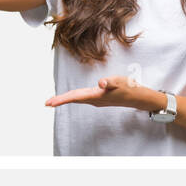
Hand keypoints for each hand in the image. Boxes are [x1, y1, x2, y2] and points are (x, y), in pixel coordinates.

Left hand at [46, 77, 160, 111]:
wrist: (138, 97)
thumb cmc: (129, 88)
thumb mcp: (120, 82)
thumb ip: (111, 82)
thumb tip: (101, 83)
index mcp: (96, 96)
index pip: (75, 97)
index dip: (62, 99)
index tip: (50, 103)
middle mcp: (94, 99)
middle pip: (74, 99)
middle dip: (60, 101)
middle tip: (46, 103)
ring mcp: (96, 99)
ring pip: (77, 99)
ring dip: (65, 99)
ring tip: (53, 101)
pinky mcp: (99, 97)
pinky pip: (82, 97)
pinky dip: (73, 97)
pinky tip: (70, 96)